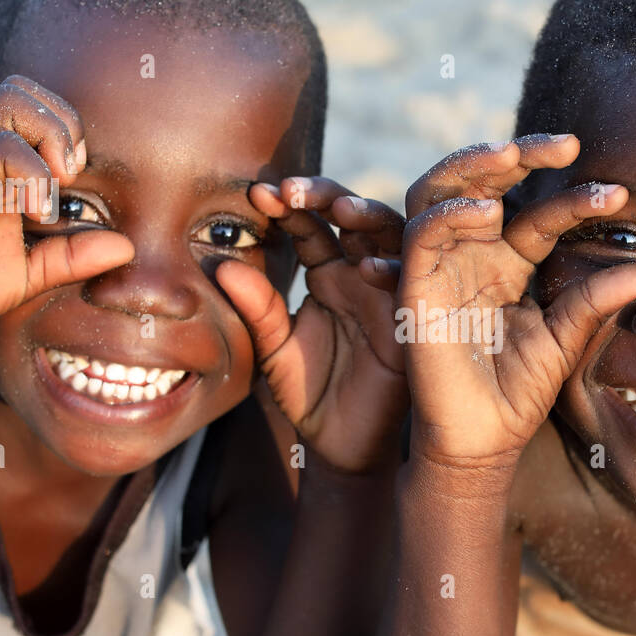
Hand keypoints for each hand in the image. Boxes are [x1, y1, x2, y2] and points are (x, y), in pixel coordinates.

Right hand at [0, 76, 133, 342]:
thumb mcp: (31, 273)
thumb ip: (74, 256)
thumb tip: (127, 247)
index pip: (35, 105)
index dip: (68, 131)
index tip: (76, 181)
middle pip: (20, 89)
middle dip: (61, 124)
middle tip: (69, 177)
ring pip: (8, 105)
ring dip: (49, 141)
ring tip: (55, 191)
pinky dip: (30, 176)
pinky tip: (37, 213)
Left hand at [215, 177, 405, 472]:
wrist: (338, 445)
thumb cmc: (307, 391)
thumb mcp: (274, 348)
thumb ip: (255, 308)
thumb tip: (223, 265)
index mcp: (327, 272)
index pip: (311, 225)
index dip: (289, 205)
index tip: (258, 194)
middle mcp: (361, 274)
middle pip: (354, 216)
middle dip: (327, 196)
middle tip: (294, 190)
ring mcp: (390, 294)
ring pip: (392, 239)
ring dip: (370, 219)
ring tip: (341, 211)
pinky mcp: (412, 323)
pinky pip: (412, 288)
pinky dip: (395, 272)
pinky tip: (370, 267)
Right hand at [399, 134, 635, 469]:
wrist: (482, 441)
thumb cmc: (520, 392)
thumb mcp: (566, 339)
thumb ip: (597, 300)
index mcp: (510, 263)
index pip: (541, 215)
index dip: (576, 200)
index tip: (617, 194)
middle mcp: (473, 255)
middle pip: (485, 182)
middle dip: (520, 153)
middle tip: (565, 143)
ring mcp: (441, 267)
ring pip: (442, 191)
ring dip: (474, 165)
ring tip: (512, 153)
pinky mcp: (414, 287)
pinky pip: (422, 235)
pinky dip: (447, 215)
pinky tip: (483, 211)